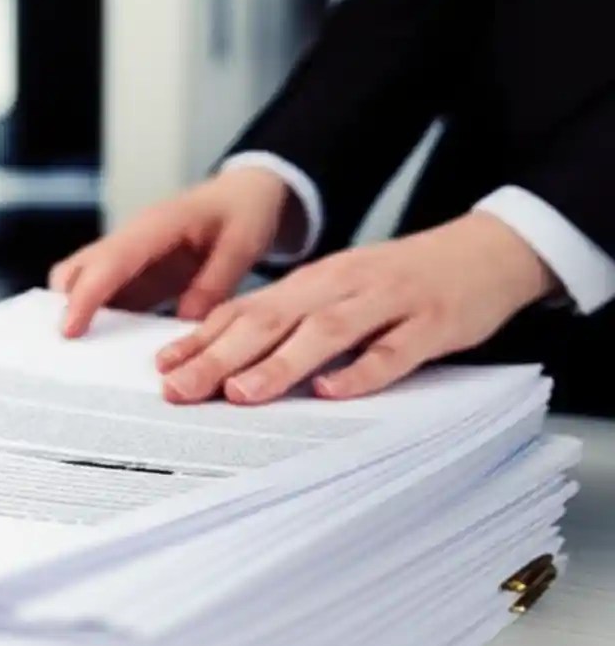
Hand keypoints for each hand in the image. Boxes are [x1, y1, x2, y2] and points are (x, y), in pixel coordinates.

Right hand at [49, 167, 292, 337]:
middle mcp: (131, 239)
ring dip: (79, 316)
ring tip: (88, 356)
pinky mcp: (134, 274)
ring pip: (82, 283)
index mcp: (156, 227)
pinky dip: (101, 321)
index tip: (69, 330)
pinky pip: (106, 298)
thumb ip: (216, 282)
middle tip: (73, 350)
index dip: (86, 296)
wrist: (243, 193)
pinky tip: (112, 349)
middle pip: (77, 270)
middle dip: (66, 306)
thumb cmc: (244, 211)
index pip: (109, 262)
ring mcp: (129, 257)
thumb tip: (185, 320)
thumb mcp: (244, 244)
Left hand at [155, 211, 557, 404]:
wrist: (484, 252)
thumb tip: (225, 358)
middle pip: (270, 321)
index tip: (162, 370)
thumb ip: (288, 321)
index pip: (244, 311)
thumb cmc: (398, 282)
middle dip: (219, 357)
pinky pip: (393, 350)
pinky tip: (334, 392)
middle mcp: (338, 287)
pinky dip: (362, 371)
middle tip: (180, 390)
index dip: (201, 340)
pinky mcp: (430, 322)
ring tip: (241, 393)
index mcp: (310, 283)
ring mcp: (385, 302)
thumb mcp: (335, 292)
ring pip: (324, 332)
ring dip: (280, 364)